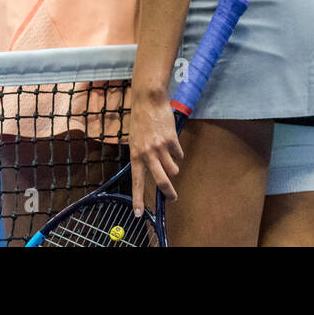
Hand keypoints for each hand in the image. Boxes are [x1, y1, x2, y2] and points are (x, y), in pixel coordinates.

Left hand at [129, 93, 183, 215]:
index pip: (137, 182)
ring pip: (173, 168)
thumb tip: (154, 170)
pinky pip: (179, 154)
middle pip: (162, 181)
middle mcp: (148, 154)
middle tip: (173, 198)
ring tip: (168, 155)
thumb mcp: (135, 140)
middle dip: (169, 193)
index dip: (138, 199)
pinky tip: (171, 142)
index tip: (138, 214)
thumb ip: (142, 156)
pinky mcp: (172, 140)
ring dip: (173, 166)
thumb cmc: (140, 120)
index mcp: (136, 155)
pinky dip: (177, 152)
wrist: (149, 100)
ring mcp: (161, 147)